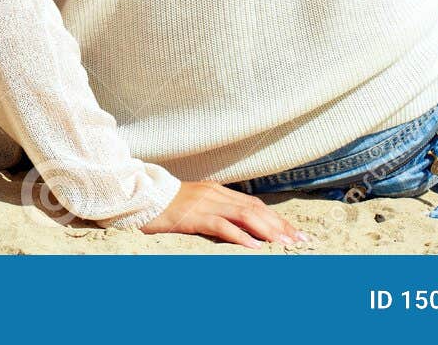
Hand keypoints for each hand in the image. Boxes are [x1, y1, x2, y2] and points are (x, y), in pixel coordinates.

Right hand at [139, 181, 306, 246]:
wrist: (138, 196)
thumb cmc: (165, 206)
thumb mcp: (195, 207)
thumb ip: (215, 213)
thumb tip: (239, 231)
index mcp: (217, 191)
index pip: (255, 204)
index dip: (277, 219)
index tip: (294, 233)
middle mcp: (215, 194)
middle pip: (255, 209)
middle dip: (280, 225)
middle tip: (299, 240)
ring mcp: (204, 203)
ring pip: (244, 215)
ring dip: (267, 231)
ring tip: (283, 244)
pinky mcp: (192, 215)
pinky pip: (221, 225)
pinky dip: (240, 236)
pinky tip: (254, 247)